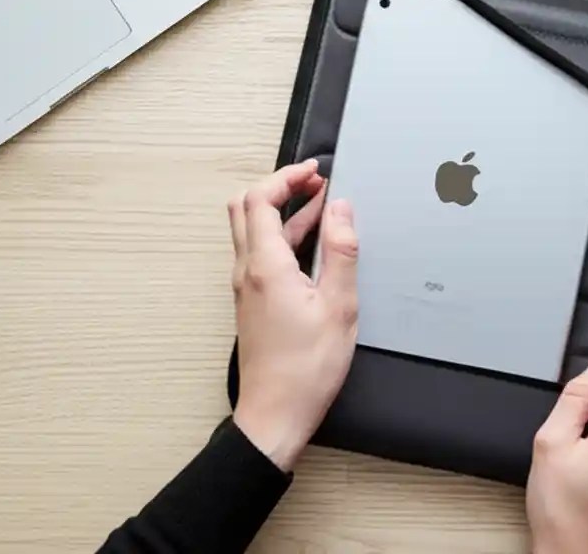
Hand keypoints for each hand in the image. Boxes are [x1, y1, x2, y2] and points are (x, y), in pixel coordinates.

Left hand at [228, 160, 359, 472]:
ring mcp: (246, 287)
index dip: (286, 177)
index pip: (260, 199)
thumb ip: (341, 252)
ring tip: (321, 204)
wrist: (276, 414)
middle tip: (313, 181)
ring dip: (283, 211)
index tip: (315, 172)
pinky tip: (312, 242)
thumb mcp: (339, 305)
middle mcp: (247, 271)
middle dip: (279, 187)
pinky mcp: (252, 301)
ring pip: (253, 231)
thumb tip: (341, 209)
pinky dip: (283, 235)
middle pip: (246, 208)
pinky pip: (261, 253)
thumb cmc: (306, 368)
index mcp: (265, 266)